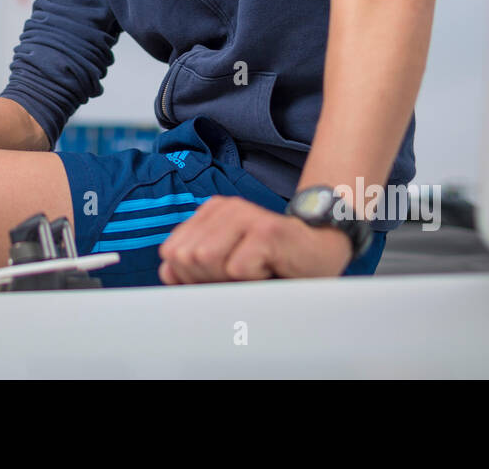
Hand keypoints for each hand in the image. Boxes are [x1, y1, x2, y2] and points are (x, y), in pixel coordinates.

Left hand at [157, 196, 353, 283]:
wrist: (321, 252)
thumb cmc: (273, 263)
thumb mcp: (226, 265)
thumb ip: (193, 267)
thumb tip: (167, 270)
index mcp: (209, 213)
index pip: (172, 253)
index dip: (192, 277)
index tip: (222, 277)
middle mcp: (224, 207)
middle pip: (187, 258)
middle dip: (210, 279)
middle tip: (242, 277)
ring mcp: (245, 216)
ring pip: (207, 261)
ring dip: (231, 280)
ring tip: (255, 272)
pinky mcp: (265, 231)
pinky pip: (237, 269)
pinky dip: (253, 280)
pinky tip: (272, 269)